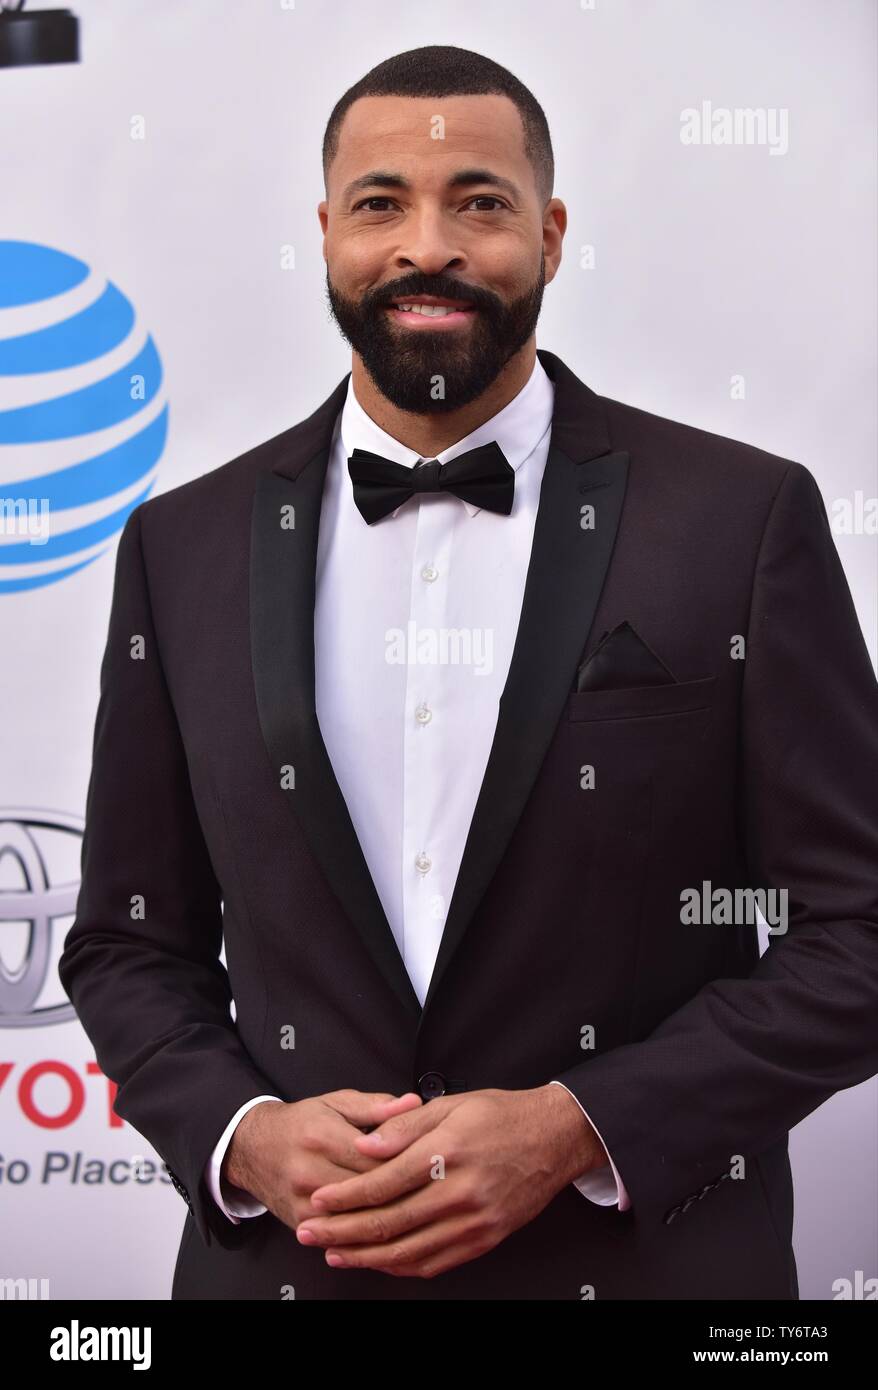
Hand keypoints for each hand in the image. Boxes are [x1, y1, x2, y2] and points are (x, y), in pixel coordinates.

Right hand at [223, 1089, 423, 1229]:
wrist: (254, 1149)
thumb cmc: (301, 1124)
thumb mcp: (337, 1103)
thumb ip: (377, 1106)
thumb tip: (413, 1104)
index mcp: (323, 1136)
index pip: (375, 1157)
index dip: (407, 1161)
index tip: (431, 1162)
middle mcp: (310, 1170)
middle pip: (369, 1190)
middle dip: (403, 1191)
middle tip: (433, 1190)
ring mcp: (304, 1202)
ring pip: (357, 1218)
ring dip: (389, 1217)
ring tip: (418, 1211)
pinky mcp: (301, 1223)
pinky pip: (341, 1236)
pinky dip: (366, 1235)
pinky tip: (390, 1230)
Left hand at [295, 1084, 604, 1278]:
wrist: (554, 1138)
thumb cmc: (501, 1115)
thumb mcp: (451, 1104)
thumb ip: (404, 1127)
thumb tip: (364, 1146)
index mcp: (448, 1151)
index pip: (384, 1182)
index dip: (346, 1196)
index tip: (319, 1202)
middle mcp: (461, 1190)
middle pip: (389, 1222)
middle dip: (343, 1231)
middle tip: (310, 1233)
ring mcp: (474, 1220)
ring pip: (408, 1249)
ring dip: (365, 1256)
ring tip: (335, 1253)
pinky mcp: (485, 1239)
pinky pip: (435, 1261)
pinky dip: (401, 1265)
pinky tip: (378, 1261)